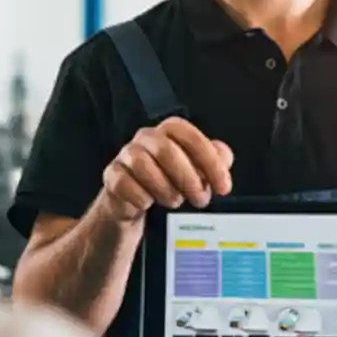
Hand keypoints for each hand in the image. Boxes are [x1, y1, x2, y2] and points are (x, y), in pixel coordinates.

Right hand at [98, 117, 233, 221]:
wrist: (135, 202)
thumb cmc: (168, 181)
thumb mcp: (197, 171)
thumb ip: (215, 160)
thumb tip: (224, 157)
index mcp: (169, 132)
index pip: (189, 135)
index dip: (209, 161)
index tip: (223, 186)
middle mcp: (146, 138)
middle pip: (166, 150)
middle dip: (188, 179)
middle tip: (199, 199)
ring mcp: (126, 156)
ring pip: (144, 166)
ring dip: (165, 190)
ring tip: (173, 201)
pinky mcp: (112, 175)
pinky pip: (126, 184)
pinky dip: (142, 198)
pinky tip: (149, 203)